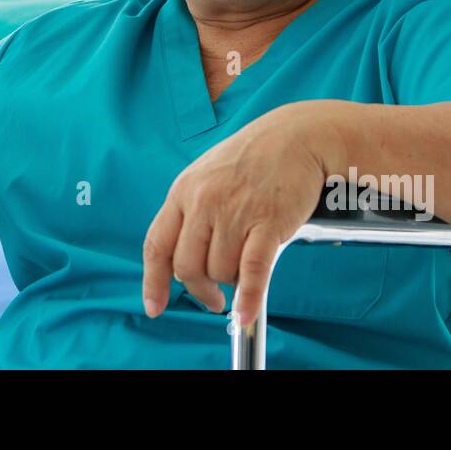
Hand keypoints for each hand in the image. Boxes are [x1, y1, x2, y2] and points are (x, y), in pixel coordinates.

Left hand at [140, 102, 334, 331]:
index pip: (157, 245)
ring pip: (221, 271)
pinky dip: (249, 298)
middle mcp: (203, 202)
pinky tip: (245, 314)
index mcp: (183, 191)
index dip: (153, 281)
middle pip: (187, 267)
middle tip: (213, 298)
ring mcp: (235, 213)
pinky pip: (252, 272)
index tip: (155, 306)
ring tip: (245, 263)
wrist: (297, 135)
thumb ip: (191, 212)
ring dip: (232, 280)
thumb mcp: (207, 175)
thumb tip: (183, 261)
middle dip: (200, 290)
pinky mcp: (267, 223)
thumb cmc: (253, 157)